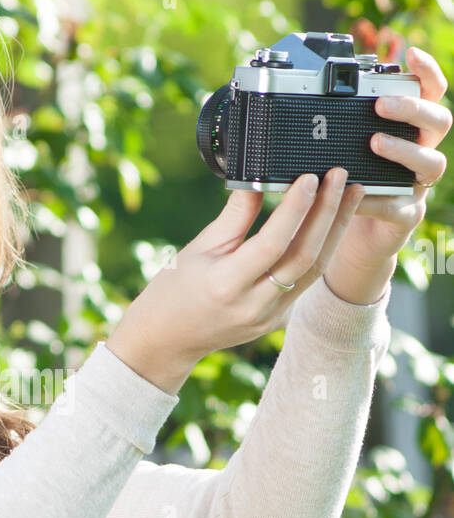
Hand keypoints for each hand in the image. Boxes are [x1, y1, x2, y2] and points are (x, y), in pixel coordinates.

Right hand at [106, 167, 363, 393]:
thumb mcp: (198, 248)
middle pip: (304, 257)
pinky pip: (307, 281)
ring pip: (314, 270)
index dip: (295, 209)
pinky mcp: (278, 319)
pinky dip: (322, 248)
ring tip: (352, 194)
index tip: (310, 177)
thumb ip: (235, 216)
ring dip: (336, 230)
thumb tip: (261, 177)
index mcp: (226, 285)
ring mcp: (269, 316)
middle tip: (342, 177)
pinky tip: (332, 223)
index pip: (272, 243)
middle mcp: (253, 305)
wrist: (166, 340)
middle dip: (328, 214)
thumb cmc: (173, 289)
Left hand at [323, 45, 450, 303]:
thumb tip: (289, 105)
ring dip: (403, 150)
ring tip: (375, 143)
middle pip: (439, 120)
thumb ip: (328, 130)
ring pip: (432, 162)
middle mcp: (420, 151)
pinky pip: (403, 206)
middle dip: (412, 108)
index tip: (411, 53)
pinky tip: (360, 194)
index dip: (427, 71)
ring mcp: (418, 185)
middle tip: (381, 105)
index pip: (430, 92)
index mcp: (407, 128)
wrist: (348, 238)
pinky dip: (380, 199)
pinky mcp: (407, 216)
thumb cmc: (342, 184)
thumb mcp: (335, 151)